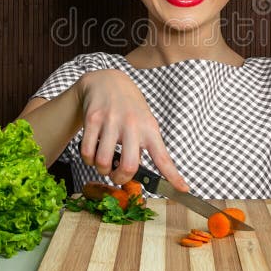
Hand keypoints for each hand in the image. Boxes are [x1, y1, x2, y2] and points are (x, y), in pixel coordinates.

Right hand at [77, 69, 189, 191]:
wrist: (107, 81)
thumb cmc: (129, 107)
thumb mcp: (144, 122)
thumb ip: (145, 145)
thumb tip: (143, 174)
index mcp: (149, 128)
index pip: (163, 157)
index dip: (173, 176)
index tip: (183, 190)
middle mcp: (132, 124)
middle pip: (130, 166)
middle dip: (121, 179)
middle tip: (118, 176)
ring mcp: (111, 121)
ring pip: (103, 162)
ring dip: (102, 170)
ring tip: (104, 163)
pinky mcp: (93, 119)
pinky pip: (87, 152)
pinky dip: (88, 160)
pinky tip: (93, 153)